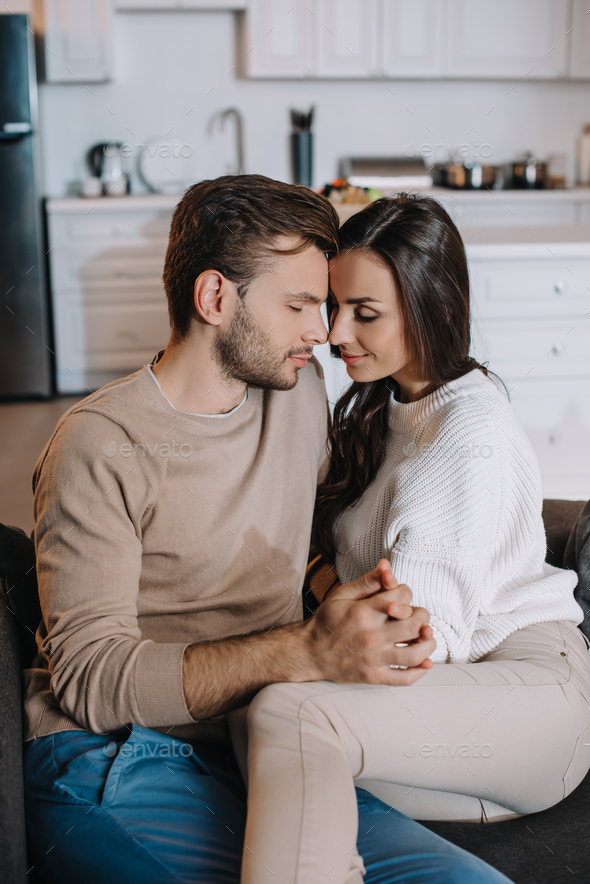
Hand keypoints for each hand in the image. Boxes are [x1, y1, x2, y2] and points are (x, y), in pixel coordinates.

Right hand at [305, 559, 435, 685]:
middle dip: (422, 617)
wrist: (309, 652)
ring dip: (428, 644)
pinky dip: (420, 671)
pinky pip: (404, 678)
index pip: (402, 596)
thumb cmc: (327, 620)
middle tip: (418, 616)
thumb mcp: (342, 594)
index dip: (406, 592)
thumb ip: (368, 581)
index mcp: (364, 612)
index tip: (401, 597)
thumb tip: (387, 566)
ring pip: (415, 653)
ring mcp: (374, 658)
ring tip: (426, 637)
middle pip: (415, 625)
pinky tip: (424, 662)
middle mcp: (372, 635)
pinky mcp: (374, 676)